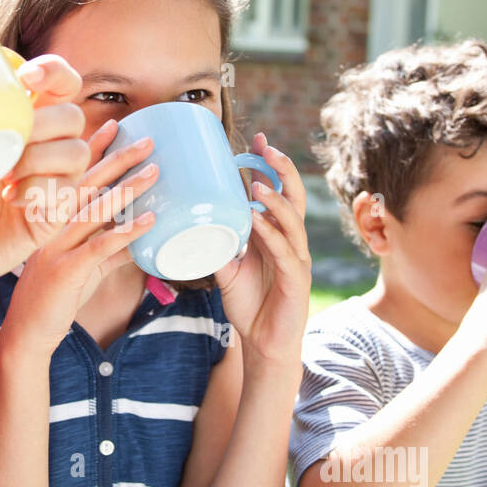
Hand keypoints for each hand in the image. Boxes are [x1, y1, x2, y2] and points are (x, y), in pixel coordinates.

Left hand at [0, 55, 91, 301]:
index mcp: (20, 121)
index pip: (61, 83)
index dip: (55, 72)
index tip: (26, 78)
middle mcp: (41, 148)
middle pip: (73, 115)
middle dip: (43, 120)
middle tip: (8, 138)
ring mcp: (50, 182)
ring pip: (78, 151)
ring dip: (42, 155)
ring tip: (6, 171)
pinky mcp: (51, 216)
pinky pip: (67, 192)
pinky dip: (39, 189)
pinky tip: (9, 198)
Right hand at [0, 119, 160, 350]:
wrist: (28, 333)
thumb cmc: (55, 297)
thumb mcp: (85, 266)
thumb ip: (110, 248)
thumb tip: (140, 235)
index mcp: (52, 219)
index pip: (75, 177)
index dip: (94, 150)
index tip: (116, 125)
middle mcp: (51, 226)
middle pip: (87, 184)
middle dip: (117, 158)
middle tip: (147, 140)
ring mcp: (57, 246)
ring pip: (94, 209)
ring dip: (127, 188)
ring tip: (155, 172)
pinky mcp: (67, 270)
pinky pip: (101, 246)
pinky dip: (126, 232)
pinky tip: (149, 221)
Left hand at [213, 133, 311, 364]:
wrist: (264, 345)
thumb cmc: (250, 305)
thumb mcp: (227, 270)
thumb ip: (215, 246)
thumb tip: (189, 223)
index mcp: (277, 235)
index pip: (279, 192)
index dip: (271, 167)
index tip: (258, 141)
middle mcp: (292, 242)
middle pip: (294, 197)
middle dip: (281, 170)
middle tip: (266, 148)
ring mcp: (297, 260)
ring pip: (292, 221)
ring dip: (275, 200)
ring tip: (257, 183)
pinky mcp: (297, 281)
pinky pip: (286, 252)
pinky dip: (272, 234)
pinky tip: (257, 221)